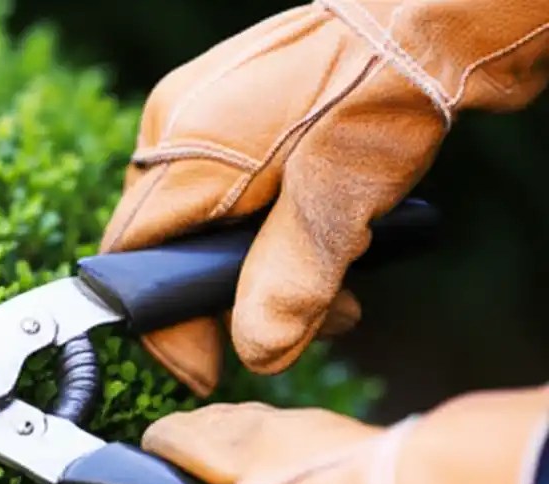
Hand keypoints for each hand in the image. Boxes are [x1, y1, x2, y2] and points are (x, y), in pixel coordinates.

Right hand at [102, 0, 548, 395]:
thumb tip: (258, 351)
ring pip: (204, 225)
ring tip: (336, 291)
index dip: (165, 325)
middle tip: (303, 327)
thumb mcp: (341, 196)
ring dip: (261, 271)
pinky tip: (324, 244)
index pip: (133, 261)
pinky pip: (225, 194)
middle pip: (172, 248)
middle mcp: (174, 129)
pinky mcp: (229, 114)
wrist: (427, 23)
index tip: (206, 371)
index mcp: (180, 149)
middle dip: (233, 301)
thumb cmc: (383, 92)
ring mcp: (198, 116)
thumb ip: (292, 277)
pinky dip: (265, 232)